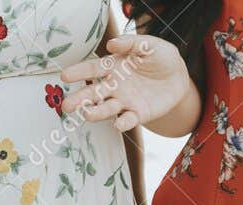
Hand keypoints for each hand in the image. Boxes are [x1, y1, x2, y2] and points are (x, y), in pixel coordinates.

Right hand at [61, 35, 192, 132]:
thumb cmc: (160, 57)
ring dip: (97, 113)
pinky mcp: (137, 114)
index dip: (79, 72)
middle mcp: (115, 86)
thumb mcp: (149, 45)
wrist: (177, 77)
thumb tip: (112, 44)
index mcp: (114, 66)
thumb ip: (132, 43)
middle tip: (66, 106)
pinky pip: (128, 120)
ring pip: (107, 108)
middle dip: (80, 99)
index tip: (64, 76)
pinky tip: (119, 124)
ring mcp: (124, 101)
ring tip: (87, 115)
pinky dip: (123, 122)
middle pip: (94, 93)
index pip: (93, 69)